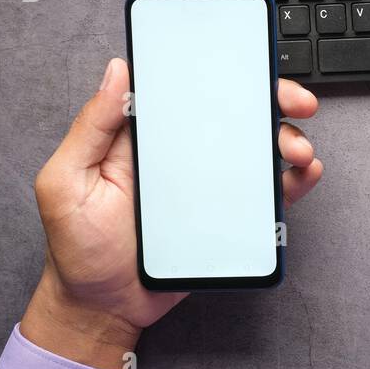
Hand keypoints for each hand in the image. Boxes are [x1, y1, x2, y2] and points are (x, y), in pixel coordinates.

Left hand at [20, 58, 322, 368]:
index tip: (251, 62)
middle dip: (273, 100)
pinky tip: (304, 173)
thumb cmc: (76, 247)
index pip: (189, 90)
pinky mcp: (227, 215)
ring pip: (257, 149)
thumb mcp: (66, 181)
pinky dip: (291, 180)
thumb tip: (116, 70)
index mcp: (146, 135)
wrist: (101, 306)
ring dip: (287, 140)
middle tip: (296, 102)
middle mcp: (181, 152)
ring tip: (298, 152)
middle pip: (235, 113)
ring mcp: (207, 183)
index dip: (223, 70)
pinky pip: (265, 193)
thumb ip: (90, 127)